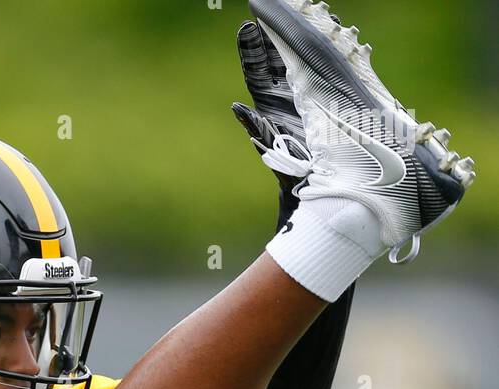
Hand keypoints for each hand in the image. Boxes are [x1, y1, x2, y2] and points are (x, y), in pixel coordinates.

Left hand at [231, 19, 317, 190]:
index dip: (252, 47)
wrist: (324, 186)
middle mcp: (286, 93)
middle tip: (277, 8)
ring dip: (303, 35)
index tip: (247, 27)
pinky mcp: (330, 93)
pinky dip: (332, 49)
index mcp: (269, 103)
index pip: (257, 68)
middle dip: (276, 31)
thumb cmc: (294, 173)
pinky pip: (329, 65)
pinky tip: (338, 31)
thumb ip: (257, 128)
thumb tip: (236, 109)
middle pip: (277, 54)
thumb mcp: (273, 148)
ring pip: (302, 56)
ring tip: (307, 11)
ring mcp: (308, 91)